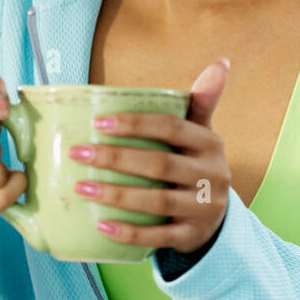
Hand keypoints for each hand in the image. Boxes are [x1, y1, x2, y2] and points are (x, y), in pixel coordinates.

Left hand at [69, 59, 231, 253]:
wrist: (216, 217)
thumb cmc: (196, 165)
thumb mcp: (202, 134)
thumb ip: (202, 101)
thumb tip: (221, 61)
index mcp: (210, 144)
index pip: (172, 128)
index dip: (135, 124)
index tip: (97, 123)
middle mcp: (212, 176)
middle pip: (160, 165)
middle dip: (115, 159)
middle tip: (78, 153)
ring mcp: (204, 209)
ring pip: (157, 203)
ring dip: (116, 195)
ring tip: (81, 188)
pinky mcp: (192, 237)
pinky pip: (159, 238)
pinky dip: (129, 233)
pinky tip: (101, 225)